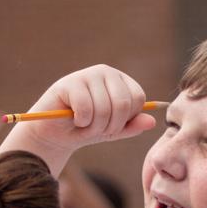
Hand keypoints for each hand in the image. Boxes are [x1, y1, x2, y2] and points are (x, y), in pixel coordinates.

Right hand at [3, 64, 156, 168]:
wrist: (54, 134)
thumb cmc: (85, 129)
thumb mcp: (113, 131)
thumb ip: (132, 126)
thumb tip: (152, 122)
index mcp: (120, 80)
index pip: (138, 98)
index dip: (127, 119)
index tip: (113, 125)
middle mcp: (106, 72)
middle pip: (123, 104)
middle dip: (111, 126)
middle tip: (96, 128)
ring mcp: (87, 75)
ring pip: (104, 109)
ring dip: (94, 127)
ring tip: (84, 124)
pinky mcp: (69, 83)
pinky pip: (85, 109)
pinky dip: (81, 122)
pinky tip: (73, 118)